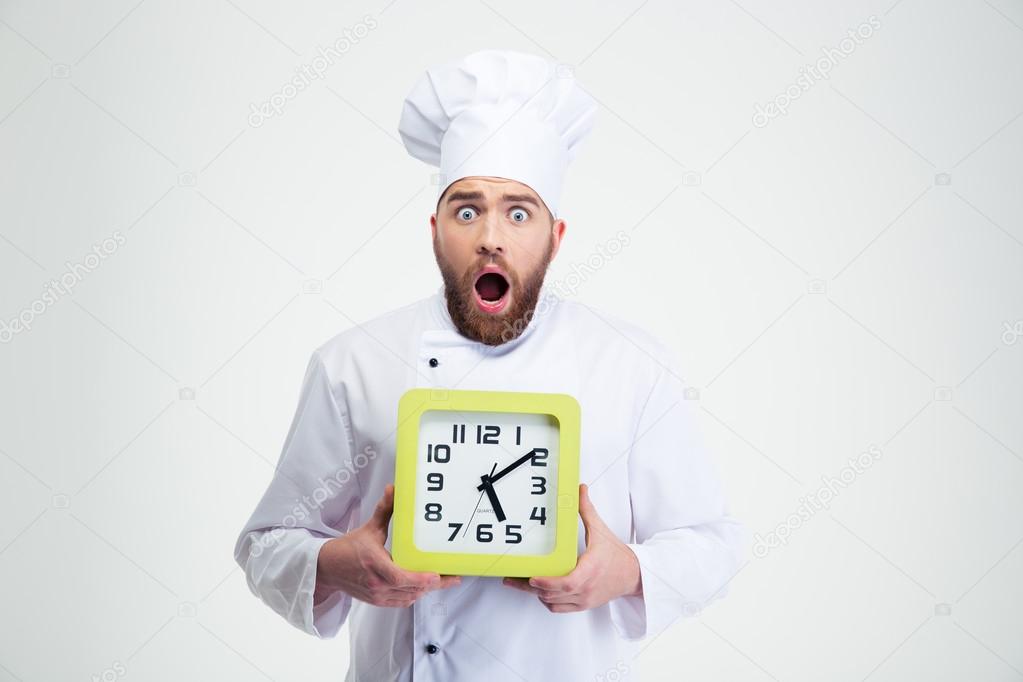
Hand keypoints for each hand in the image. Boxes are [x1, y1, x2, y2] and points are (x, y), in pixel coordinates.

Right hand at [314, 483, 460, 607]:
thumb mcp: (369, 528)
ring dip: (425, 591)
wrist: (327, 569)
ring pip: (408, 597)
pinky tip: (424, 588)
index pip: (400, 577)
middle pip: (411, 589)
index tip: (436, 575)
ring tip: (444, 581)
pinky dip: (414, 595)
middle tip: (453, 577)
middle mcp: (376, 583)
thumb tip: (393, 490)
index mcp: (374, 564)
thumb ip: (384, 510)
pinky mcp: (377, 600)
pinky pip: (401, 602)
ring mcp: (377, 595)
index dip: (420, 579)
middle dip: (434, 585)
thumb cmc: (348, 549)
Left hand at [502, 483, 641, 612]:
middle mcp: (586, 588)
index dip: (547, 583)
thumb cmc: (617, 554)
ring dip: (537, 594)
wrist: (634, 575)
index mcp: (590, 569)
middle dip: (530, 587)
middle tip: (512, 578)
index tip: (531, 577)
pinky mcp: (584, 604)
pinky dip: (548, 601)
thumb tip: (580, 489)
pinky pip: (560, 608)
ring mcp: (584, 599)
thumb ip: (587, 510)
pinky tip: (540, 592)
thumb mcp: (601, 530)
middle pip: (553, 594)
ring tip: (520, 583)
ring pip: (553, 602)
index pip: (566, 583)